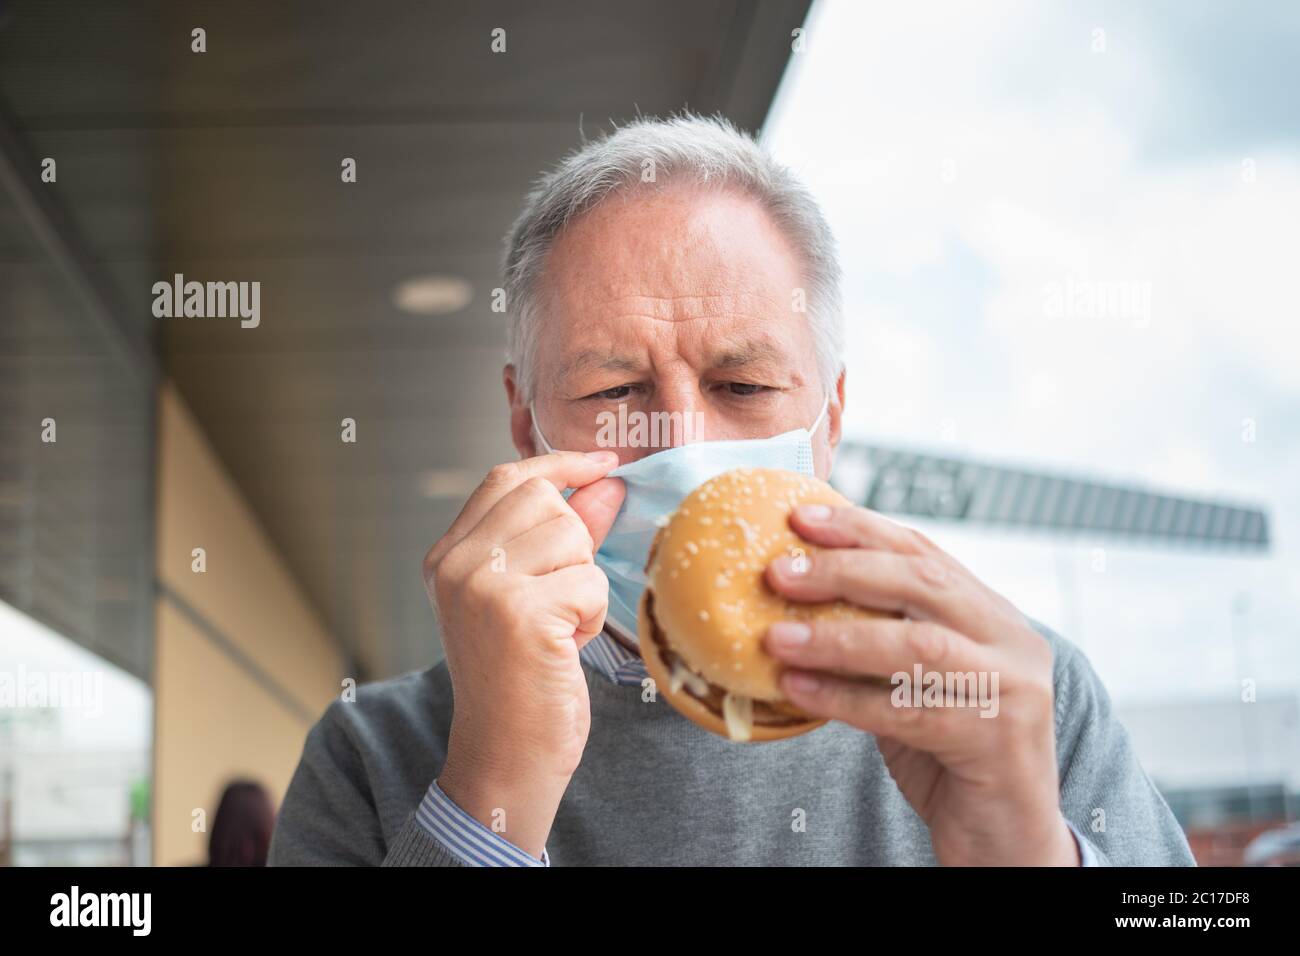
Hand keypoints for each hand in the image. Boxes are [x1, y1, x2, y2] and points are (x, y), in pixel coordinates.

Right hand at [422, 451, 624, 857]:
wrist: (507, 755)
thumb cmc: (526, 678)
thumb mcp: (537, 595)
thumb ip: (566, 534)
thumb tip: (607, 481)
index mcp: (447, 556)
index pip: (505, 479)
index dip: (559, 464)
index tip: (603, 465)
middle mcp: (455, 565)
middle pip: (545, 500)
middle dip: (575, 544)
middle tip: (562, 598)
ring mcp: (481, 586)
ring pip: (572, 537)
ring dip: (586, 583)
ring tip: (562, 626)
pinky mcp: (518, 613)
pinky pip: (590, 581)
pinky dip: (594, 615)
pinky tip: (567, 646)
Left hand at [763, 504, 1078, 865]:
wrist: (1006, 835)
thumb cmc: (949, 754)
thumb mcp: (917, 681)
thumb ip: (881, 638)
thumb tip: (794, 600)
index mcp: (993, 614)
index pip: (924, 553)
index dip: (861, 530)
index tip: (801, 517)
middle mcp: (1012, 640)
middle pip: (923, 583)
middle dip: (843, 570)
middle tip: (779, 572)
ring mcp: (1013, 688)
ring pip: (915, 646)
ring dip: (836, 639)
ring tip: (776, 637)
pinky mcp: (997, 738)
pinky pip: (906, 710)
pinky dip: (844, 698)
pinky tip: (796, 689)